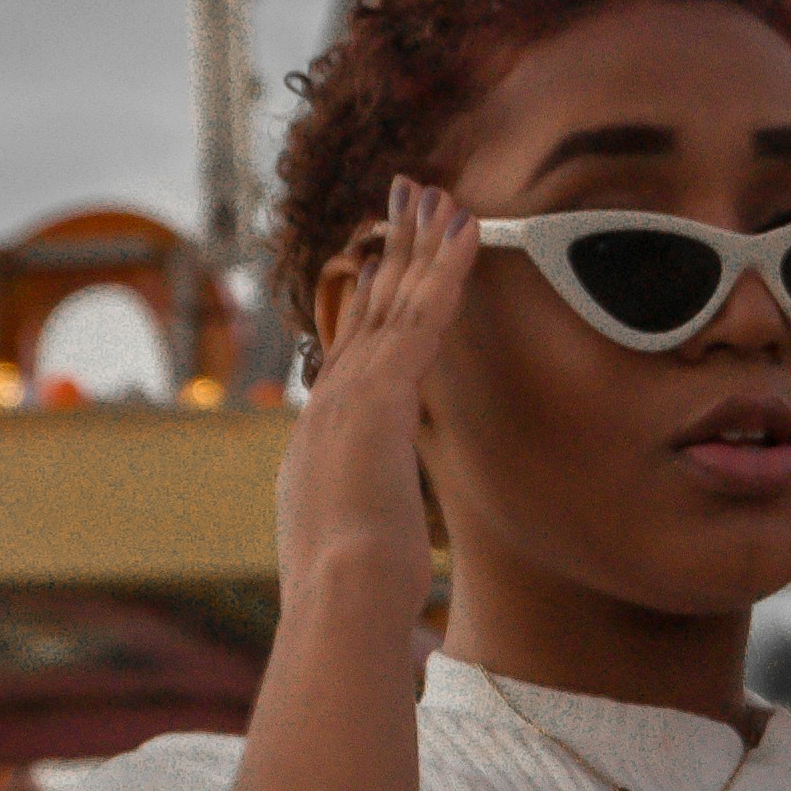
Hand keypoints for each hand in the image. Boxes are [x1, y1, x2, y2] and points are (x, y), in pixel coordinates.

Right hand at [285, 177, 476, 611]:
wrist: (339, 595)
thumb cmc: (350, 597)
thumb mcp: (349, 557)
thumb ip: (359, 539)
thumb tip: (377, 570)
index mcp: (321, 438)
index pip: (350, 353)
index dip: (369, 302)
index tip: (383, 260)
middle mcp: (331, 403)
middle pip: (366, 309)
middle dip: (391, 249)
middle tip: (406, 197)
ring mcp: (355, 393)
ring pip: (395, 299)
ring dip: (420, 242)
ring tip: (439, 192)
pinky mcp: (387, 393)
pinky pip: (426, 314)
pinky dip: (448, 267)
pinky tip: (469, 227)